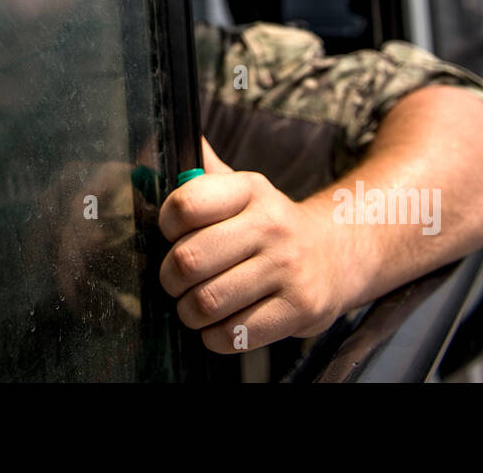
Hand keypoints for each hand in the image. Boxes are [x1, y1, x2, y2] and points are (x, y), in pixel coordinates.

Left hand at [158, 138, 360, 352]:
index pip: (186, 204)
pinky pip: (234, 334)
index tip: (173, 235)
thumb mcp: (242, 189)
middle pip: (188, 260)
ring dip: (189, 311)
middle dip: (170, 278)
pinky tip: (220, 324)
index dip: (166, 225)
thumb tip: (146, 145)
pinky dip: (214, 336)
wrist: (335, 255)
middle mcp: (271, 225)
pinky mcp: (299, 308)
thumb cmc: (269, 225)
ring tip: (195, 305)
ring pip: (207, 302)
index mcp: (250, 190)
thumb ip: (200, 171)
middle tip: (176, 281)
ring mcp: (288, 268)